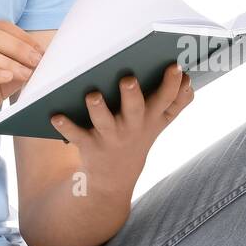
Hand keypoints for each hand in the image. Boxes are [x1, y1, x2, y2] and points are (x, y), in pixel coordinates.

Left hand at [49, 62, 194, 192]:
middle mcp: (132, 126)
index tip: (175, 67)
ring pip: (104, 121)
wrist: (114, 178)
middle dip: (132, 94)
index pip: (167, 100)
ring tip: (93, 95)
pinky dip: (65, 126)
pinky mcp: (89, 144)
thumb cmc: (138, 137)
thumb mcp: (160, 123)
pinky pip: (76, 134)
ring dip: (98, 108)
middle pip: (135, 109)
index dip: (173, 85)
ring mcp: (110, 136)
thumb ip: (177, 102)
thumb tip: (190, 79)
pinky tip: (55, 116)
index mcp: (151, 118)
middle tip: (129, 79)